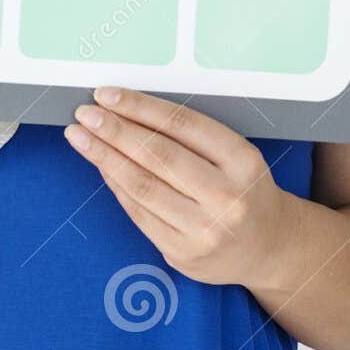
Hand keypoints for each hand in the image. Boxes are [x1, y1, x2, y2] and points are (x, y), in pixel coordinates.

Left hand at [65, 87, 293, 294]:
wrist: (269, 248)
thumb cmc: (243, 190)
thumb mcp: (234, 156)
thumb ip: (190, 136)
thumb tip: (126, 111)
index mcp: (242, 161)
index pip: (182, 125)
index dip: (139, 107)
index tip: (106, 95)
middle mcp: (227, 197)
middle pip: (158, 156)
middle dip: (114, 131)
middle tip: (85, 114)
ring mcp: (205, 230)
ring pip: (142, 186)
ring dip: (104, 157)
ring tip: (80, 137)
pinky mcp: (184, 254)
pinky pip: (139, 213)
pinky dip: (115, 185)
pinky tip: (101, 165)